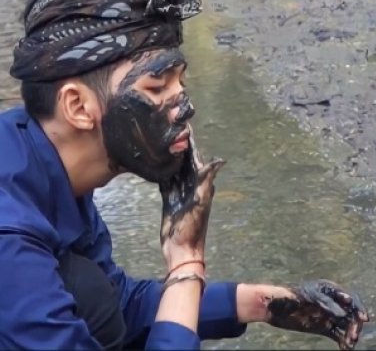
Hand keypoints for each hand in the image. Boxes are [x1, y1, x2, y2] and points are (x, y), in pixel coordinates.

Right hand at [158, 128, 224, 265]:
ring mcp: (179, 193)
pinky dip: (161, 172)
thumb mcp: (200, 203)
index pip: (195, 159)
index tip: (185, 125)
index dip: (191, 144)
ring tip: (160, 140)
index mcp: (201, 184)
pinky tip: (154, 162)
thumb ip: (207, 181)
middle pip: (183, 161)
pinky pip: (165, 182)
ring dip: (169, 157)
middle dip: (178, 146)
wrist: (181, 250)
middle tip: (168, 127)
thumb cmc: (193, 228)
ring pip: (174, 170)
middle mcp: (191, 186)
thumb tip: (220, 160)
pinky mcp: (168, 200)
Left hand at [264, 280, 368, 350]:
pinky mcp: (324, 327)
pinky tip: (345, 348)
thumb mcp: (309, 298)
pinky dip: (343, 341)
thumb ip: (327, 305)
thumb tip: (343, 315)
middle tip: (354, 336)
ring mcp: (329, 316)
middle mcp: (332, 303)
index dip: (359, 308)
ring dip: (350, 334)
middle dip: (355, 324)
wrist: (274, 308)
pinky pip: (337, 335)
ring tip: (349, 344)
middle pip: (351, 314)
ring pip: (346, 326)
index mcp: (330, 290)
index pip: (350, 299)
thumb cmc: (290, 297)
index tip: (364, 318)